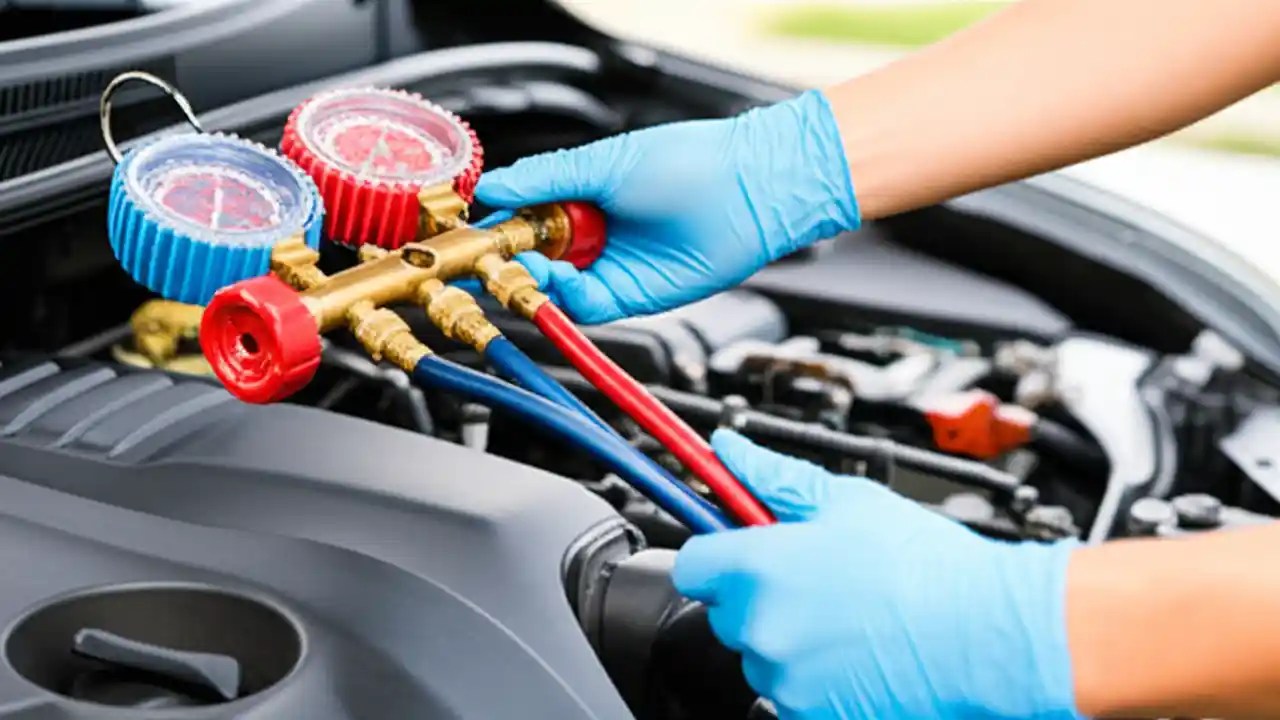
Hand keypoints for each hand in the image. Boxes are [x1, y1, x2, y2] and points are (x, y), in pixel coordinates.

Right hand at [475, 91, 859, 323]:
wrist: (748, 191)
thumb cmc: (690, 164)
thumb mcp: (604, 162)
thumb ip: (546, 177)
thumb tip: (492, 186)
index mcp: (582, 195)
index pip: (524, 217)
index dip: (497, 227)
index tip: (473, 232)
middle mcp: (593, 234)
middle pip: (533, 258)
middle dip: (508, 261)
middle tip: (489, 259)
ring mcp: (611, 265)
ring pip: (555, 286)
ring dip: (534, 281)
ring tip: (525, 267)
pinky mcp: (631, 295)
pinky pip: (587, 305)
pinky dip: (567, 299)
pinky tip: (561, 283)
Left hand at [673, 430, 1081, 719]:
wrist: (988, 634)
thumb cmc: (925, 567)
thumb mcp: (846, 501)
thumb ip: (773, 478)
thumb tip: (729, 450)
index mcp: (760, 569)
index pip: (693, 563)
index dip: (716, 550)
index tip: (737, 547)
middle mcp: (762, 629)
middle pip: (725, 609)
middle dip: (757, 592)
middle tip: (813, 577)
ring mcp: (785, 680)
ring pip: (759, 652)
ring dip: (785, 635)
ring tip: (845, 615)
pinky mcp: (810, 715)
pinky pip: (790, 689)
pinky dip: (812, 674)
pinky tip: (856, 650)